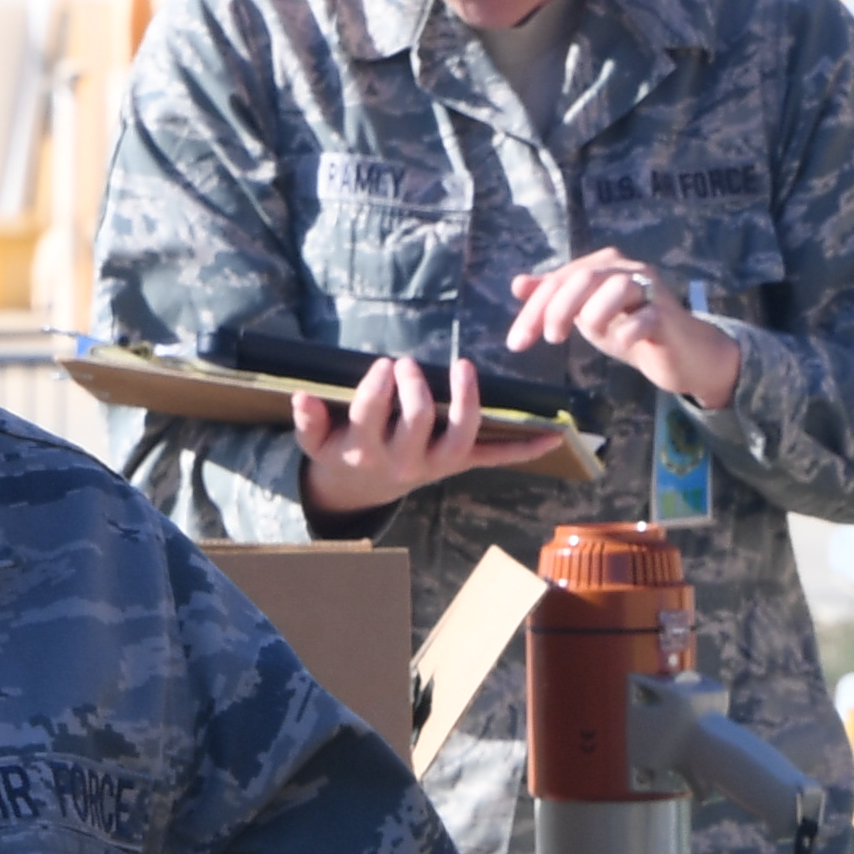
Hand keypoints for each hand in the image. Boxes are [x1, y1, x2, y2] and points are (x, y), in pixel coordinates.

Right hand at [288, 348, 568, 525]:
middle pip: (416, 421)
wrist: (364, 488)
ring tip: (463, 366)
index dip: (378, 390)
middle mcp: (403, 461)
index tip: (383, 365)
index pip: (371, 417)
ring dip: (467, 400)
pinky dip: (523, 450)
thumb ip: (309, 420)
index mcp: (365, 450)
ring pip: (459, 434)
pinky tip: (552, 437)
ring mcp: (435, 464)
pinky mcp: (458, 465)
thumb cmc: (341, 449)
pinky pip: (494, 459)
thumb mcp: (317, 441)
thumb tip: (301, 397)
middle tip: (408, 365)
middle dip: (414, 389)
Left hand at [508, 247, 740, 405]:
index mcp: (603, 265)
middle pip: (584, 278)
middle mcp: (627, 270)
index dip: (533, 310)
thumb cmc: (629, 327)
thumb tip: (518, 284)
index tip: (516, 343)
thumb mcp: (585, 312)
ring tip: (592, 335)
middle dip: (558, 310)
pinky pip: (645, 317)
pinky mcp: (668, 317)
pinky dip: (628, 331)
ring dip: (595, 314)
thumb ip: (554, 298)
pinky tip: (623, 343)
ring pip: (616, 288)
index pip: (560, 279)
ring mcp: (650, 291)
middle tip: (550, 339)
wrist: (679, 352)